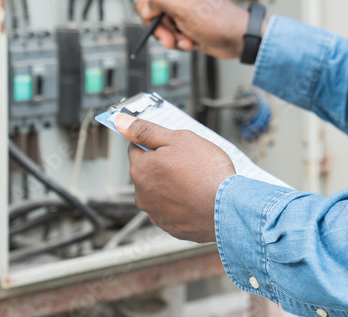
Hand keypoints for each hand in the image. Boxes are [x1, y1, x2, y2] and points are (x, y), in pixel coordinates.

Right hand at [101, 0, 259, 59]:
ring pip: (156, 23)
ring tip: (185, 41)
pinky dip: (178, 41)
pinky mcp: (184, 23)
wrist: (238, 39)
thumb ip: (159, 0)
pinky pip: (168, 33)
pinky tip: (191, 43)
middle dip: (154, 25)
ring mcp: (180, 8)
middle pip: (146, 6)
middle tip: (170, 34)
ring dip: (168, 36)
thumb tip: (148, 4)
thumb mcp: (185, 8)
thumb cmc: (219, 20)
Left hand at [115, 113, 235, 242]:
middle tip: (188, 161)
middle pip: (148, 171)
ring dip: (171, 185)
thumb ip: (146, 131)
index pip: (136, 148)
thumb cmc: (206, 172)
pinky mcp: (169, 227)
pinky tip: (196, 197)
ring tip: (195, 181)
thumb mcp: (178, 139)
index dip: (155, 143)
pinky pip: (171, 209)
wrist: (226, 208)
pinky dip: (181, 203)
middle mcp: (142, 194)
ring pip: (159, 191)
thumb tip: (121, 122)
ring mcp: (155, 213)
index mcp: (140, 169)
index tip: (170, 144)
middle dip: (163, 165)